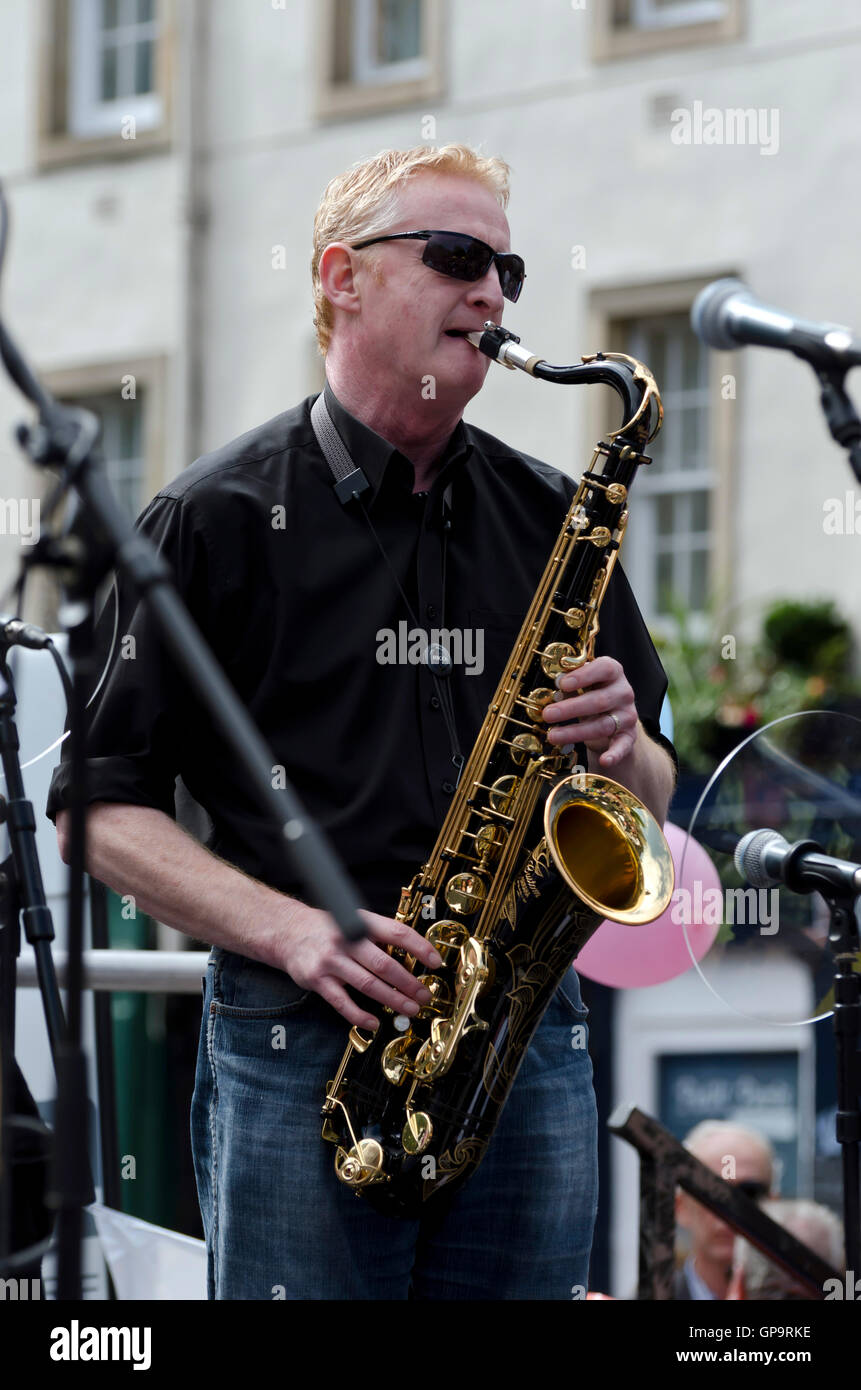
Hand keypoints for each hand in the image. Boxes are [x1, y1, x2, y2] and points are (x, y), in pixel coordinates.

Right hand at [274, 904, 442, 1029]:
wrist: (287, 932)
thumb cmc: (328, 929)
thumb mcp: (353, 921)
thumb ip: (377, 936)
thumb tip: (411, 958)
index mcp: (360, 922)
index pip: (397, 933)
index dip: (419, 947)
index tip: (436, 962)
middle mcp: (346, 939)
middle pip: (384, 964)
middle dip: (408, 983)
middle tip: (424, 996)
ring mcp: (331, 960)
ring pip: (368, 984)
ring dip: (392, 1000)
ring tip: (409, 1009)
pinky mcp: (317, 980)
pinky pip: (342, 1002)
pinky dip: (359, 1015)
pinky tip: (374, 1023)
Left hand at [541, 655, 637, 769]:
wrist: (614, 715)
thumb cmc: (592, 694)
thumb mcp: (582, 686)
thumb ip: (570, 686)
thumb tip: (556, 688)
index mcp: (613, 672)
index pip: (604, 669)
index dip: (583, 676)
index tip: (562, 684)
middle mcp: (624, 692)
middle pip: (599, 701)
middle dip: (571, 709)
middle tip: (548, 714)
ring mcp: (628, 715)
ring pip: (604, 725)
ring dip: (576, 732)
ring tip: (553, 736)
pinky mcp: (629, 735)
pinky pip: (623, 746)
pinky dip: (614, 754)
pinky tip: (604, 761)